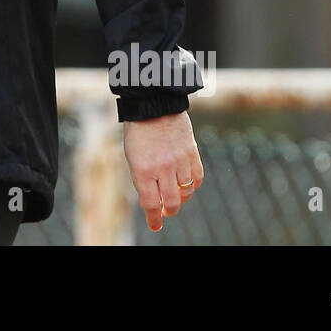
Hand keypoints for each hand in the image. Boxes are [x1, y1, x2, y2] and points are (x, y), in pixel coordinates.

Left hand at [123, 110, 203, 231]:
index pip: (151, 203)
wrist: (154, 105)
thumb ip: (142, 179)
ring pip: (186, 192)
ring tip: (174, 194)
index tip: (155, 226)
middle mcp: (163, 168)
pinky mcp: (192, 153)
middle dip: (169, 211)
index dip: (154, 218)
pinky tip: (187, 184)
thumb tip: (151, 201)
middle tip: (166, 211)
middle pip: (172, 202)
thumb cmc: (139, 132)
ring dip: (181, 198)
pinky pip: (197, 178)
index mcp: (143, 169)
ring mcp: (179, 160)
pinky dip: (193, 186)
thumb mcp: (132, 156)